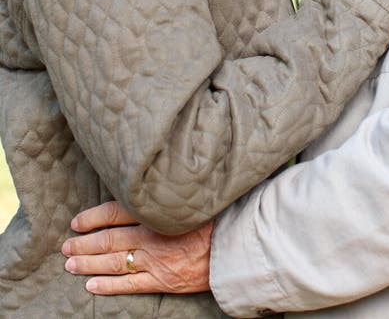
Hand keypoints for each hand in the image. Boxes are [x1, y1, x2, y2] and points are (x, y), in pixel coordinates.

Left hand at [62, 201, 212, 294]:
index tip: (77, 222)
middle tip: (66, 246)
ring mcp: (155, 261)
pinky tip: (92, 285)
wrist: (237, 244)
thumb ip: (165, 193)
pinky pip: (129, 286)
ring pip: (113, 263)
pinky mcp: (163, 281)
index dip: (93, 217)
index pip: (115, 212)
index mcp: (155, 213)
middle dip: (84, 244)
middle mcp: (151, 236)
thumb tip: (144, 186)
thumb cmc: (217, 214)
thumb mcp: (190, 195)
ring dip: (89, 264)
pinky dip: (108, 286)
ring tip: (71, 264)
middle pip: (109, 239)